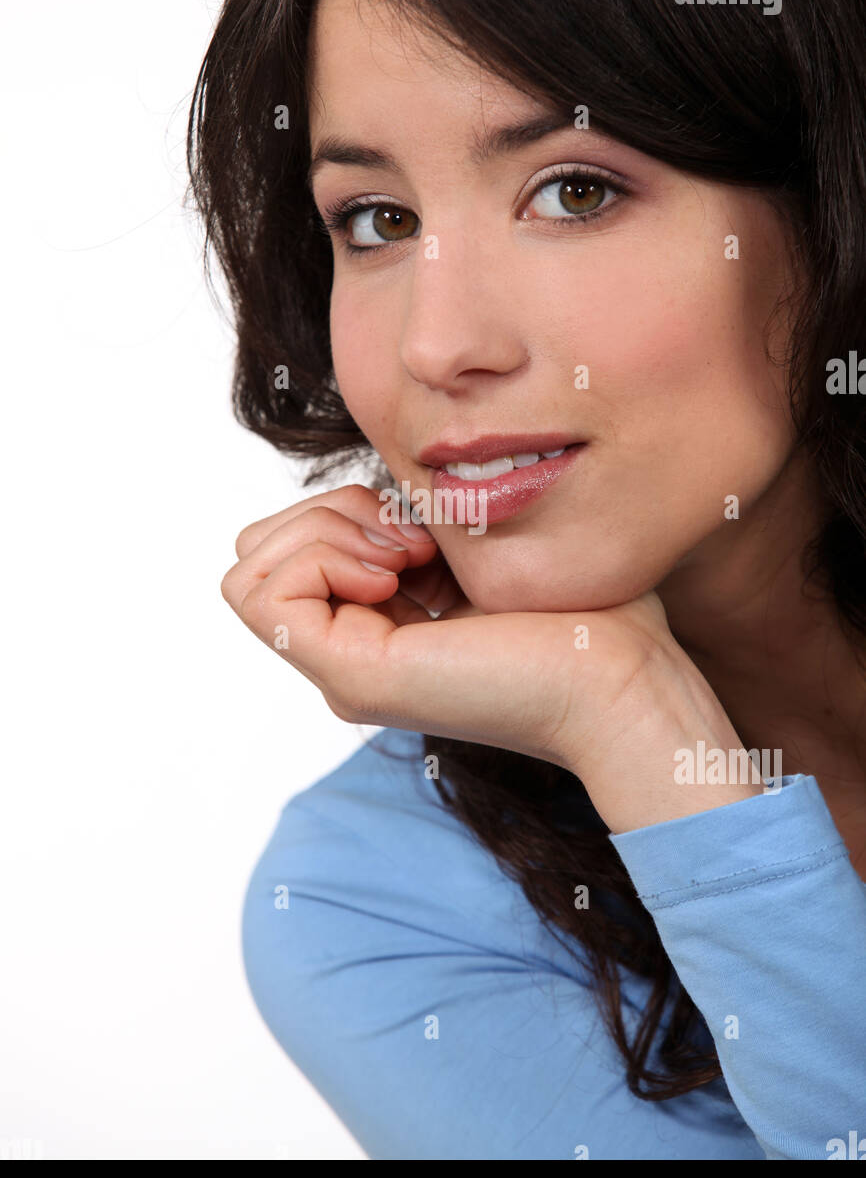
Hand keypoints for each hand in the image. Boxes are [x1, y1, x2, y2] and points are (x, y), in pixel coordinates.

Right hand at [221, 483, 752, 831]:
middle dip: (322, 514)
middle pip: (256, 552)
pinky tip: (398, 572)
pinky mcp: (352, 674)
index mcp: (375, 628)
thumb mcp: (473, 549)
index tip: (424, 530)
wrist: (621, 677)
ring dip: (323, 531)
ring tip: (407, 555)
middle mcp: (349, 654)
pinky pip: (265, 593)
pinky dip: (323, 556)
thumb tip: (383, 499)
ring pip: (250, 568)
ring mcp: (343, 670)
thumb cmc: (581, 615)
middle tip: (411, 540)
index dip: (344, 510)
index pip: (292, 546)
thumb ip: (417, 525)